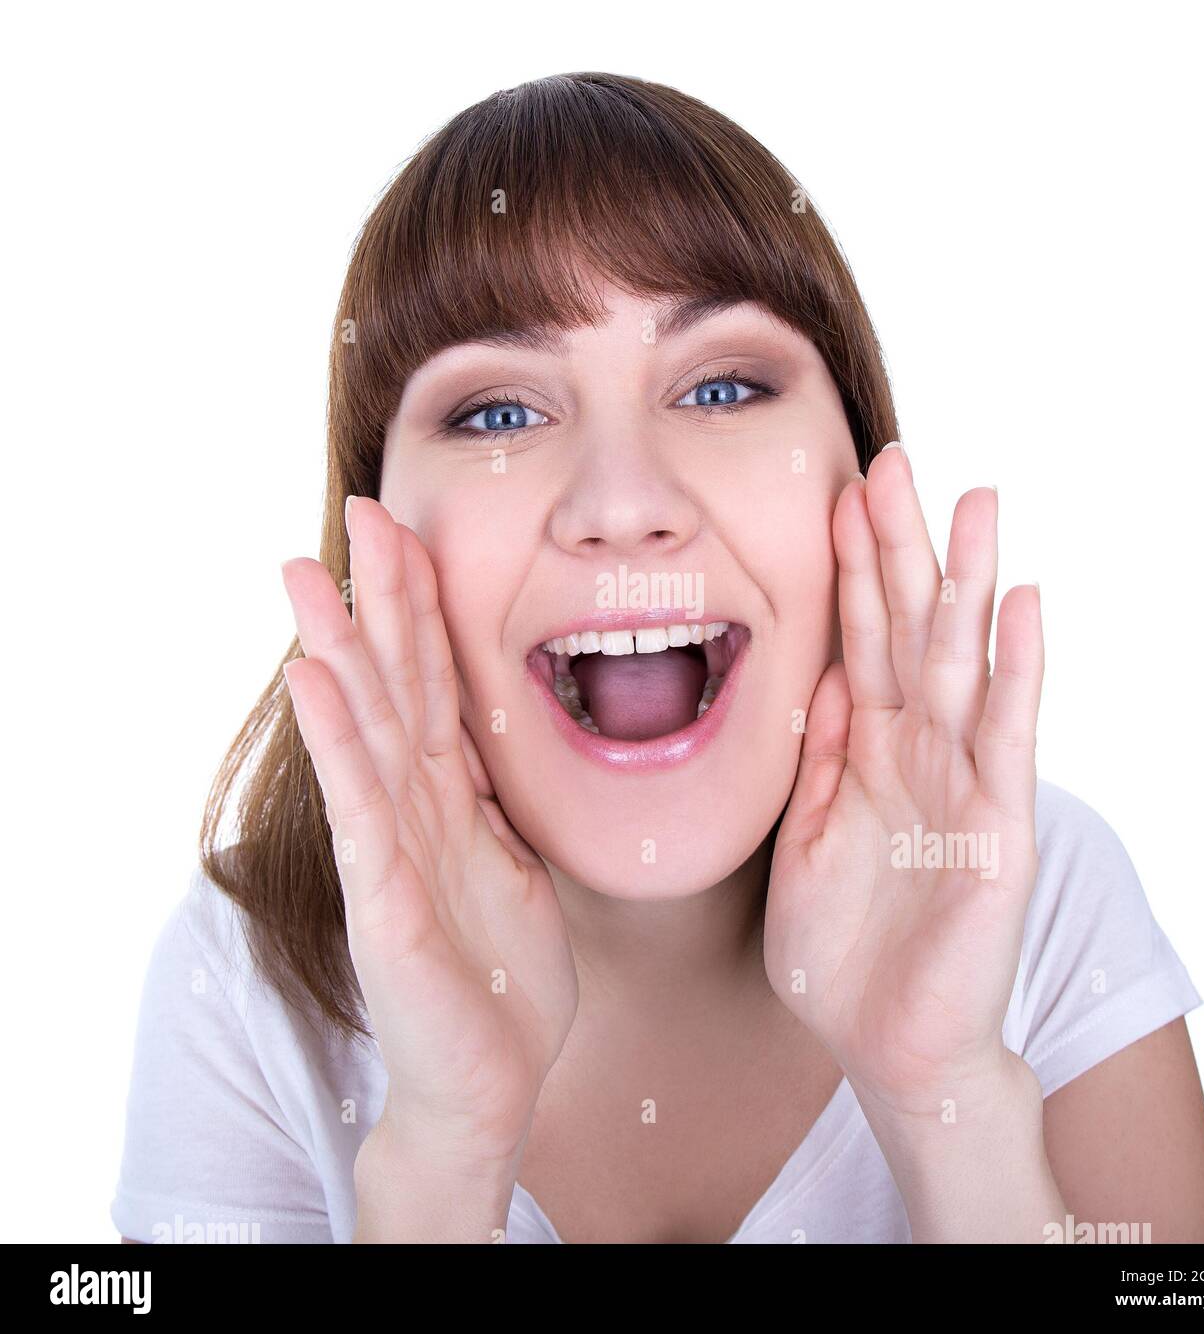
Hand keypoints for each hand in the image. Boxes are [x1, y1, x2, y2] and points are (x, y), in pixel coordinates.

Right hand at [281, 496, 576, 1169]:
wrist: (487, 1079)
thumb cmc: (500, 974)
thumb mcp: (512, 862)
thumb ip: (491, 800)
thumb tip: (490, 739)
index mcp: (450, 796)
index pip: (435, 681)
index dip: (423, 606)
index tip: (412, 528)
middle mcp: (413, 808)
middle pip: (395, 683)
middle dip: (378, 597)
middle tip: (360, 508)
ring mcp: (392, 849)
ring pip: (365, 730)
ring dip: (336, 649)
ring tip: (306, 574)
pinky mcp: (384, 898)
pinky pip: (362, 806)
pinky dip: (337, 740)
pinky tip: (314, 680)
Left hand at [765, 444, 1043, 1120]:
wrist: (891, 1050)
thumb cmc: (844, 956)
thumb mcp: (806, 843)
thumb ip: (819, 763)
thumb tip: (818, 677)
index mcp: (867, 754)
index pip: (859, 640)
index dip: (849, 570)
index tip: (836, 493)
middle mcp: (918, 752)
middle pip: (909, 628)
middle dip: (901, 546)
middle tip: (896, 459)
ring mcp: (963, 781)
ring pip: (963, 661)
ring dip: (968, 580)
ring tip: (976, 499)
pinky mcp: (1000, 824)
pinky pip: (1007, 734)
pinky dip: (1016, 668)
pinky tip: (1023, 604)